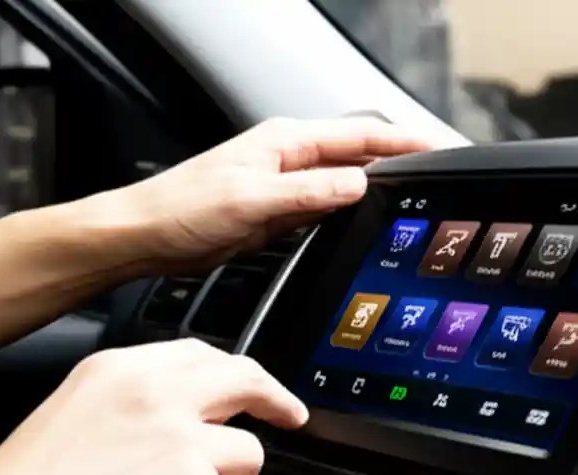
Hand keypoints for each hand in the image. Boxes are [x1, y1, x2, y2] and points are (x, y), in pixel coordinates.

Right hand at [0, 339, 307, 474]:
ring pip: (250, 456)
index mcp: (118, 370)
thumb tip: (172, 431)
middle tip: (290, 418)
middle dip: (275, 400)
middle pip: (246, 379)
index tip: (253, 388)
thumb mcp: (67, 419)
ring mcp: (182, 439)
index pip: (199, 355)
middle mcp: (155, 394)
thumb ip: (126, 412)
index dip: (236, 375)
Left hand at [69, 117, 438, 271]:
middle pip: (355, 154)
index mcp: (284, 141)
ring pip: (341, 182)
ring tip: (408, 201)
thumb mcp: (252, 200)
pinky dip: (346, 213)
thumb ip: (308, 193)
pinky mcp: (273, 212)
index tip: (434, 150)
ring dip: (373, 189)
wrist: (142, 236)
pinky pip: (321, 208)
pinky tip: (360, 224)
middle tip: (432, 176)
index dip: (400, 142)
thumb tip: (357, 185)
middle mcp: (286, 158)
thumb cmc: (180, 209)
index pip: (357, 135)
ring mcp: (281, 185)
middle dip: (395, 162)